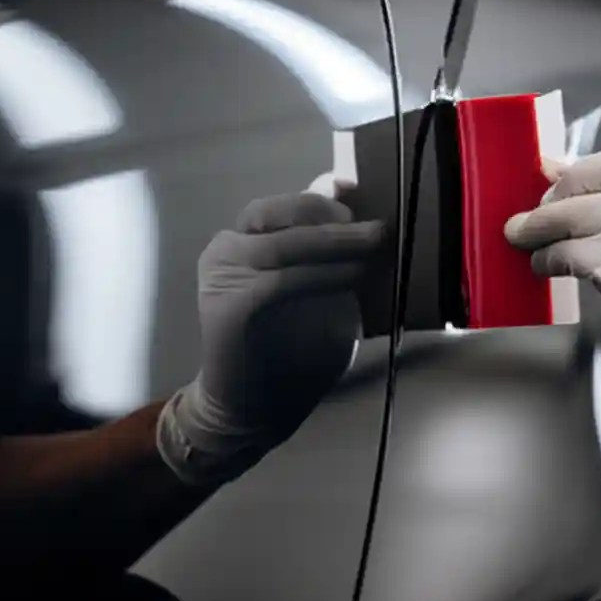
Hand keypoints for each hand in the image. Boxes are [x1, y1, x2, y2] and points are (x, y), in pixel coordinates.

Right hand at [158, 193, 383, 484]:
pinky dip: (323, 275)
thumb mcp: (323, 293)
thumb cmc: (293, 351)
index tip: (362, 191)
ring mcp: (224, 275)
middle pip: (279, 213)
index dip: (324, 194)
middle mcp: (229, 249)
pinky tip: (354, 275)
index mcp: (248, 241)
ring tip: (374, 242)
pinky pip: (282, 280)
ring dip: (334, 241)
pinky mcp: (229, 306)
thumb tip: (358, 208)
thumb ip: (331, 253)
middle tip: (376, 226)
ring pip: (283, 244)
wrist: (254, 409)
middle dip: (331, 215)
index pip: (286, 205)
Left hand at [504, 143, 600, 452]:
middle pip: (588, 187)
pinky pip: (568, 255)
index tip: (554, 185)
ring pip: (571, 217)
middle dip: (547, 204)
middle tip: (524, 223)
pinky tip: (544, 271)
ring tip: (525, 244)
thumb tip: (577, 193)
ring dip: (537, 231)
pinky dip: (547, 261)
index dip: (583, 170)